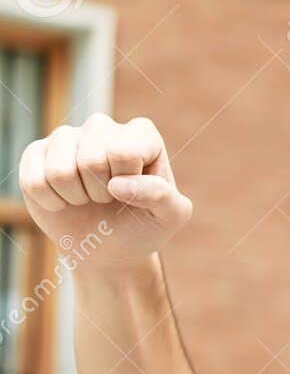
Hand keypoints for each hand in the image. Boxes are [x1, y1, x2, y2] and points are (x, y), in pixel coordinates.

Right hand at [18, 114, 192, 270]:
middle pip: (91, 161)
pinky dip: (51, 203)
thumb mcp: (170, 216)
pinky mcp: (36, 153)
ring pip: (60, 171)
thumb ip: (161, 196)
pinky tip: (64, 201)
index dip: (128, 184)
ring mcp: (66, 137)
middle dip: (101, 193)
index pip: (124, 152)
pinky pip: (34, 181)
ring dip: (76, 198)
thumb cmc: (144, 224)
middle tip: (109, 198)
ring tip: (88, 198)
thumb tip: (117, 185)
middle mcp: (102, 127)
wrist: (109, 246)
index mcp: (141, 134)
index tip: (134, 191)